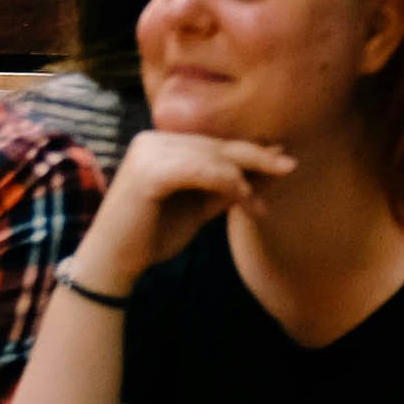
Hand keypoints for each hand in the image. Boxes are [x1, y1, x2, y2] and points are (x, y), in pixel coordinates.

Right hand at [83, 130, 287, 286]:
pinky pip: (197, 170)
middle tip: (290, 165)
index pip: (214, 143)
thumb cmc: (153, 235)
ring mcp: (148, 152)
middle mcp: (153, 139)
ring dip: (243, 177)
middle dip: (256, 157)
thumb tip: (271, 171)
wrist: (113, 263)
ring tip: (261, 201)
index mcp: (161, 143)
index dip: (250, 152)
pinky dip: (224, 182)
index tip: (283, 160)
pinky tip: (243, 196)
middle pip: (215, 145)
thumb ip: (229, 188)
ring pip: (209, 156)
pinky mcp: (148, 172)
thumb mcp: (199, 207)